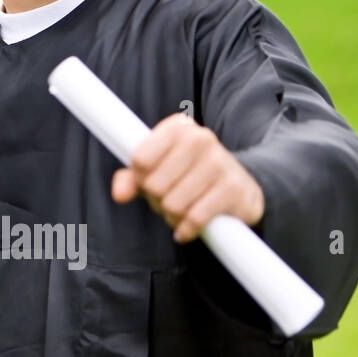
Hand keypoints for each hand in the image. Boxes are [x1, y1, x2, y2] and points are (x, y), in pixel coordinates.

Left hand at [112, 114, 264, 243]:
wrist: (238, 186)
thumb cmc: (187, 175)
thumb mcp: (156, 170)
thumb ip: (130, 178)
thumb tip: (119, 194)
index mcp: (177, 127)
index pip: (139, 160)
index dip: (139, 178)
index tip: (149, 181)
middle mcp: (200, 138)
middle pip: (154, 185)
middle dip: (156, 200)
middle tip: (167, 200)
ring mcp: (220, 162)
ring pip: (173, 204)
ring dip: (171, 216)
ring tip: (179, 211)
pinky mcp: (234, 189)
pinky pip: (195, 218)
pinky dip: (186, 229)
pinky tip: (186, 228)